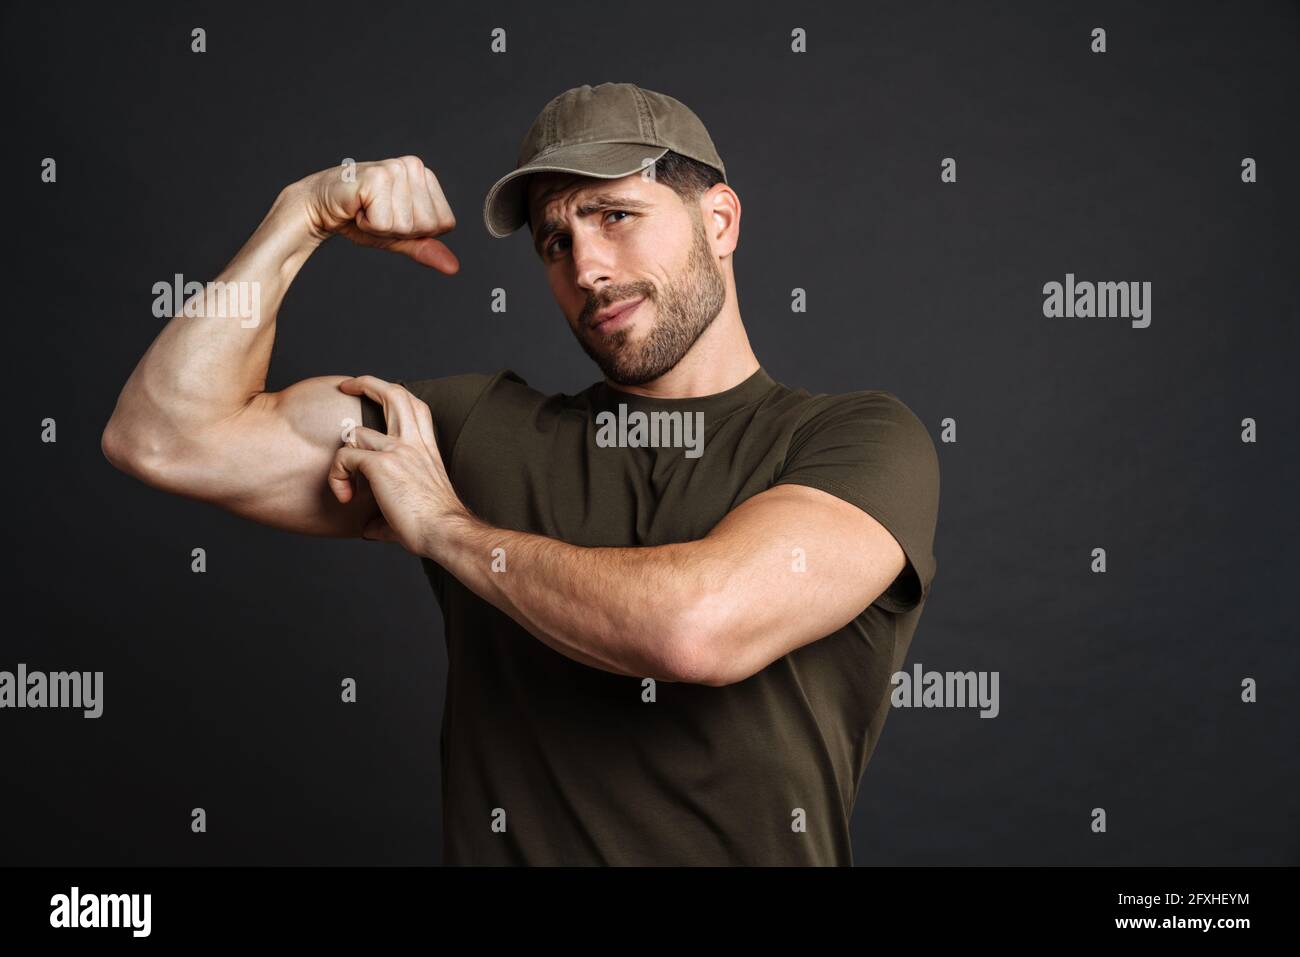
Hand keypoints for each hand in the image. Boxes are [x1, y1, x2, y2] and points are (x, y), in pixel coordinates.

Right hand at [301, 156, 458, 272]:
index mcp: (426, 177)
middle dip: (398, 230)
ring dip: (381, 227)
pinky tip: (357, 207)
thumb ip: (426, 248)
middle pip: (427, 226)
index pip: (444, 224)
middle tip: (376, 213)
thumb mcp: (399, 237)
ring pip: (406, 226)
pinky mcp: (378, 177)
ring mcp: (397, 169)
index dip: (416, 232)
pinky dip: (368, 224)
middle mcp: (414, 167)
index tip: (392, 218)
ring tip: (366, 209)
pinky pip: (385, 223)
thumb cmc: (360, 218)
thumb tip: (453, 268)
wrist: (320, 207)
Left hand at [328, 376, 469, 555]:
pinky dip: (337, 476)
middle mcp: (414, 443)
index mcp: (427, 449)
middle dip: (366, 383)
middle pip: (394, 393)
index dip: (392, 394)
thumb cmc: (436, 527)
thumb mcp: (416, 508)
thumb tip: (369, 528)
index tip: (373, 400)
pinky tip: (345, 497)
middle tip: (347, 387)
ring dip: (342, 457)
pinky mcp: (381, 465)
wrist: (446, 533)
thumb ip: (389, 510)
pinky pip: (345, 457)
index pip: (414, 406)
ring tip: (344, 482)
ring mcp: (398, 451)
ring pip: (356, 432)